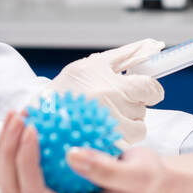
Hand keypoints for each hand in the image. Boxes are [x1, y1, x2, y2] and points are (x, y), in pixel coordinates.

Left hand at [0, 108, 168, 192]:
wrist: (143, 181)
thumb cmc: (144, 179)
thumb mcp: (138, 174)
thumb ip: (108, 170)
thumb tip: (71, 155)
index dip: (26, 163)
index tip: (33, 127)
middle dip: (7, 153)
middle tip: (19, 117)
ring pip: (12, 183)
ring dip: (7, 148)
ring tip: (16, 114)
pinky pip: (21, 172)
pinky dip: (17, 146)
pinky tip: (24, 118)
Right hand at [46, 39, 166, 147]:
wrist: (39, 114)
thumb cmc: (65, 88)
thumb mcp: (94, 64)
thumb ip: (127, 55)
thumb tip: (153, 45)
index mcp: (114, 86)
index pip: (151, 90)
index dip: (149, 90)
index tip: (142, 90)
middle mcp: (114, 109)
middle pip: (143, 110)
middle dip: (133, 106)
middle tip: (113, 103)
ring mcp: (109, 131)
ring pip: (138, 129)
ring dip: (127, 124)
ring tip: (106, 118)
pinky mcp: (103, 148)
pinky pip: (125, 144)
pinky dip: (117, 138)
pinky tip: (102, 131)